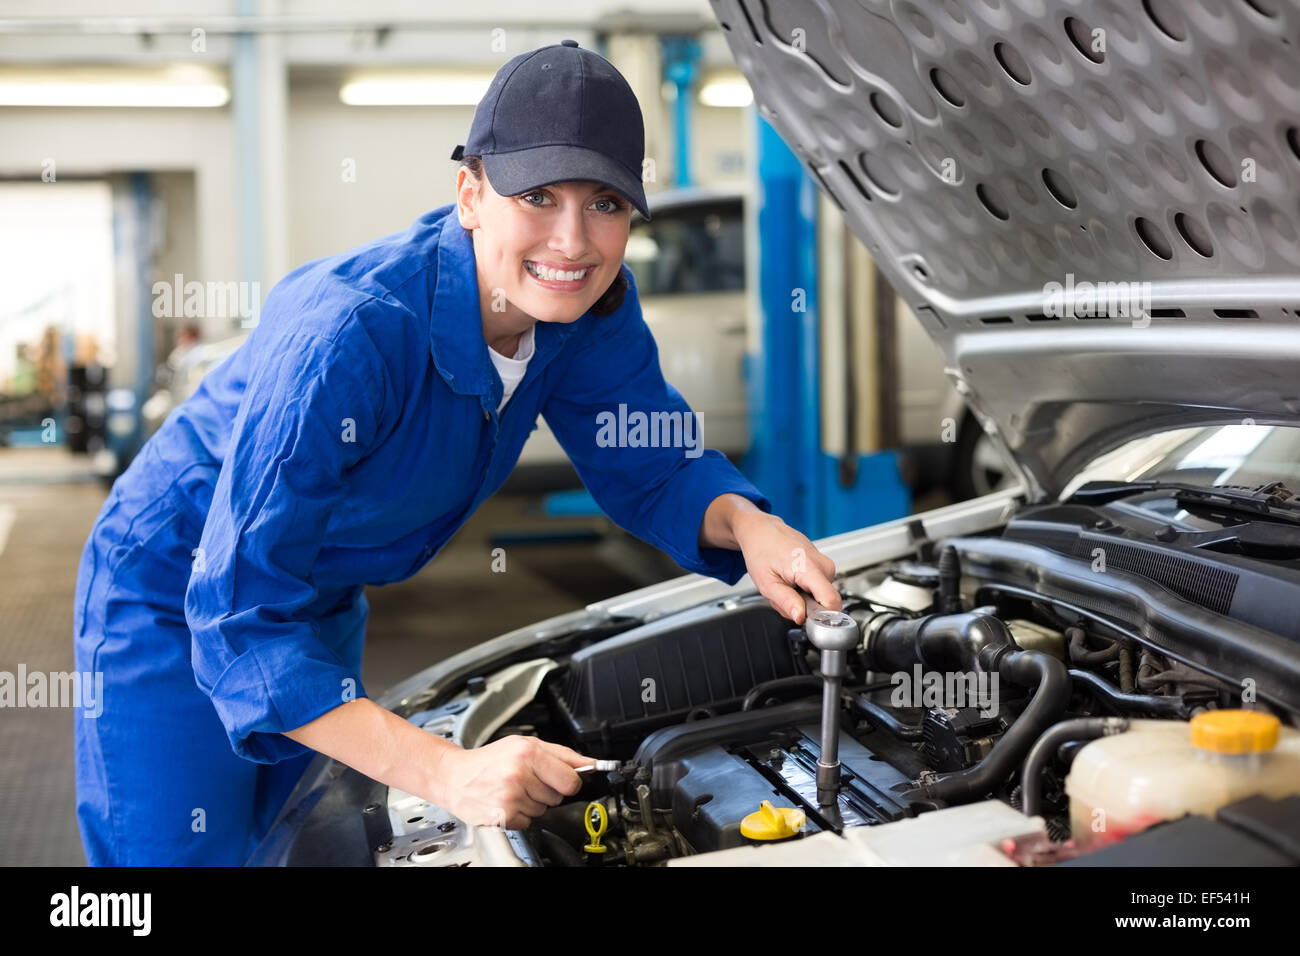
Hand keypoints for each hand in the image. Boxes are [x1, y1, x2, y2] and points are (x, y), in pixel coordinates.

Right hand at [432, 735, 593, 829]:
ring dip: (532, 802)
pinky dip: (520, 815)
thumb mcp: (524, 744)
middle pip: (558, 796)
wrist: (454, 776)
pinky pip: (528, 821)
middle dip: (547, 790)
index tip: (562, 780)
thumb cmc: (489, 760)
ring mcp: (510, 797)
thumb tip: (590, 764)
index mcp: (528, 753)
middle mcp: (518, 774)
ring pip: (543, 809)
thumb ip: (561, 754)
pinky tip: (506, 802)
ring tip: (513, 790)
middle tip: (527, 781)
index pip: (571, 779)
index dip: (569, 782)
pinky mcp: (503, 816)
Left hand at [733, 511, 840, 624]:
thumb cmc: (761, 551)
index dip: (822, 617)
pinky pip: (819, 589)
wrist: (762, 531)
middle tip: (784, 593)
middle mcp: (823, 565)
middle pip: (824, 603)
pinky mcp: (824, 566)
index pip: (832, 601)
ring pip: (820, 598)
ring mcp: (826, 564)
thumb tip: (801, 617)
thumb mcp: (766, 582)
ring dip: (802, 598)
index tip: (807, 619)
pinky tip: (792, 579)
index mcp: (809, 567)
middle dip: (804, 607)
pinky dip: (804, 590)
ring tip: (786, 584)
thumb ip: (785, 602)